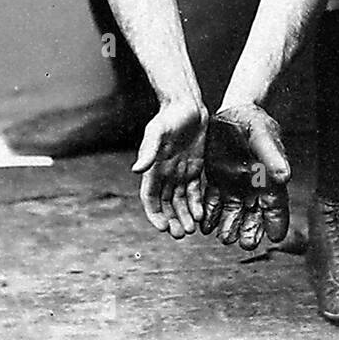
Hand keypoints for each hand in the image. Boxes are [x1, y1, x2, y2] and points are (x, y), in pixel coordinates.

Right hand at [132, 99, 207, 238]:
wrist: (187, 105)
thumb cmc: (169, 117)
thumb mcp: (158, 132)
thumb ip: (148, 151)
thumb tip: (136, 170)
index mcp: (153, 169)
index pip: (150, 199)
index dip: (155, 214)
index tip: (163, 228)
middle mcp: (165, 174)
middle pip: (166, 204)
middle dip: (172, 220)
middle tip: (180, 234)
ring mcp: (180, 172)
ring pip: (180, 201)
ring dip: (184, 216)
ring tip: (191, 230)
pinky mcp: (195, 168)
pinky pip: (195, 191)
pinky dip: (197, 204)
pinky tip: (202, 215)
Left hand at [200, 103, 290, 249]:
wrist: (232, 110)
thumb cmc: (254, 122)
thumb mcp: (263, 137)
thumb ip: (272, 156)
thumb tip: (284, 176)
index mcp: (269, 178)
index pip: (276, 205)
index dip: (277, 222)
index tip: (276, 237)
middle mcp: (253, 186)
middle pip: (254, 215)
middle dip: (250, 230)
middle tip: (244, 243)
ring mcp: (235, 185)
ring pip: (233, 212)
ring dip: (229, 225)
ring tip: (224, 237)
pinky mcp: (218, 180)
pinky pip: (214, 202)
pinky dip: (211, 214)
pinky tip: (206, 225)